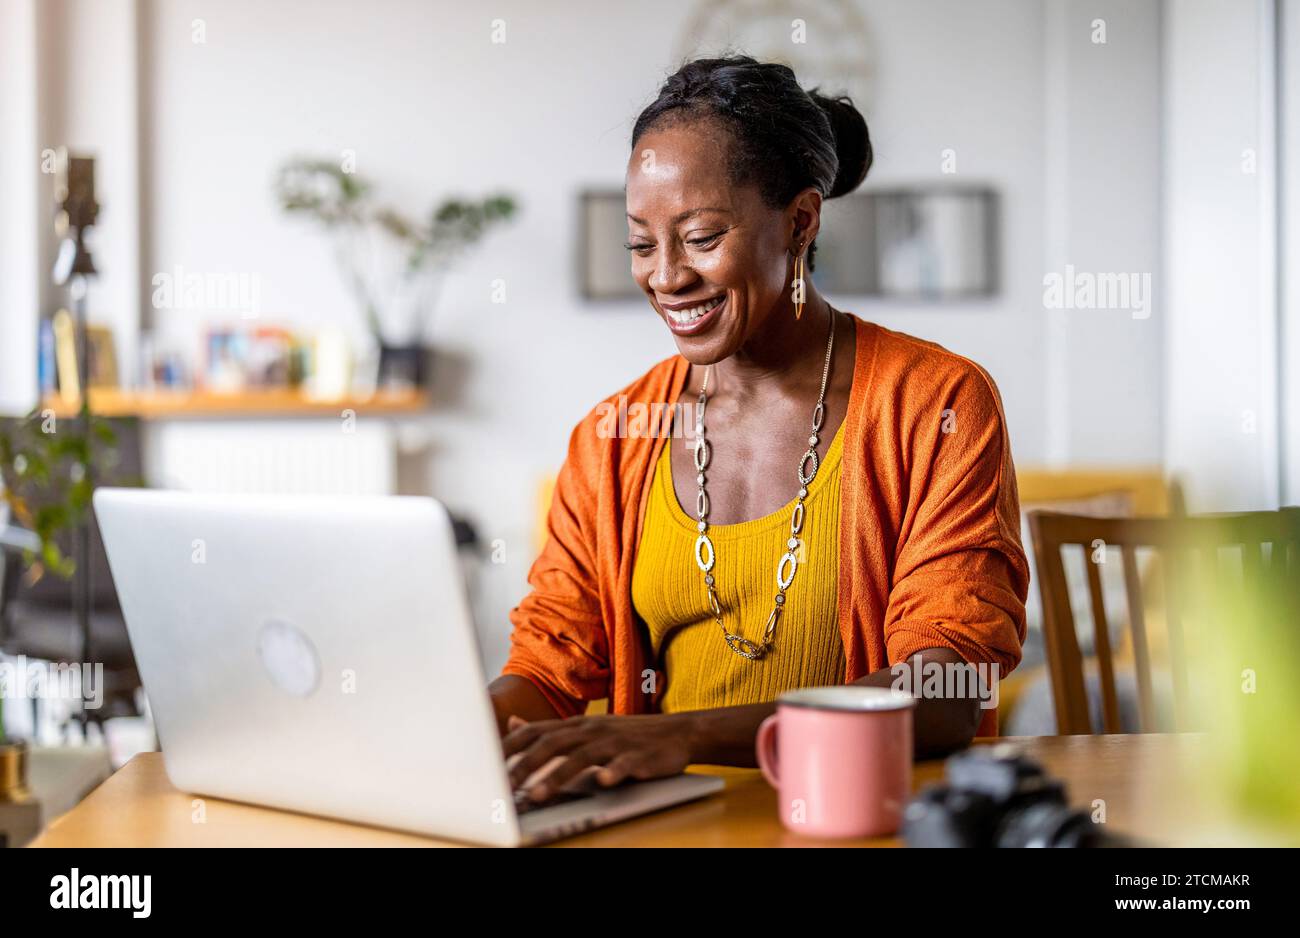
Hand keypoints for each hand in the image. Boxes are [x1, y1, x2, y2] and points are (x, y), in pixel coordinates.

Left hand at [502, 713, 693, 801]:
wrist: (677, 733)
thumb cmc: (625, 737)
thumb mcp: (585, 730)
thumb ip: (548, 731)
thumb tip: (512, 726)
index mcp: (577, 726)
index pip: (536, 733)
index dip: (510, 747)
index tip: (486, 765)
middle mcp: (592, 731)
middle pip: (553, 745)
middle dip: (526, 765)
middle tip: (504, 786)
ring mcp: (616, 742)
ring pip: (582, 757)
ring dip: (557, 776)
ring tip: (536, 795)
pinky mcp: (639, 756)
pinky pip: (625, 765)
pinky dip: (613, 773)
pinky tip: (603, 783)